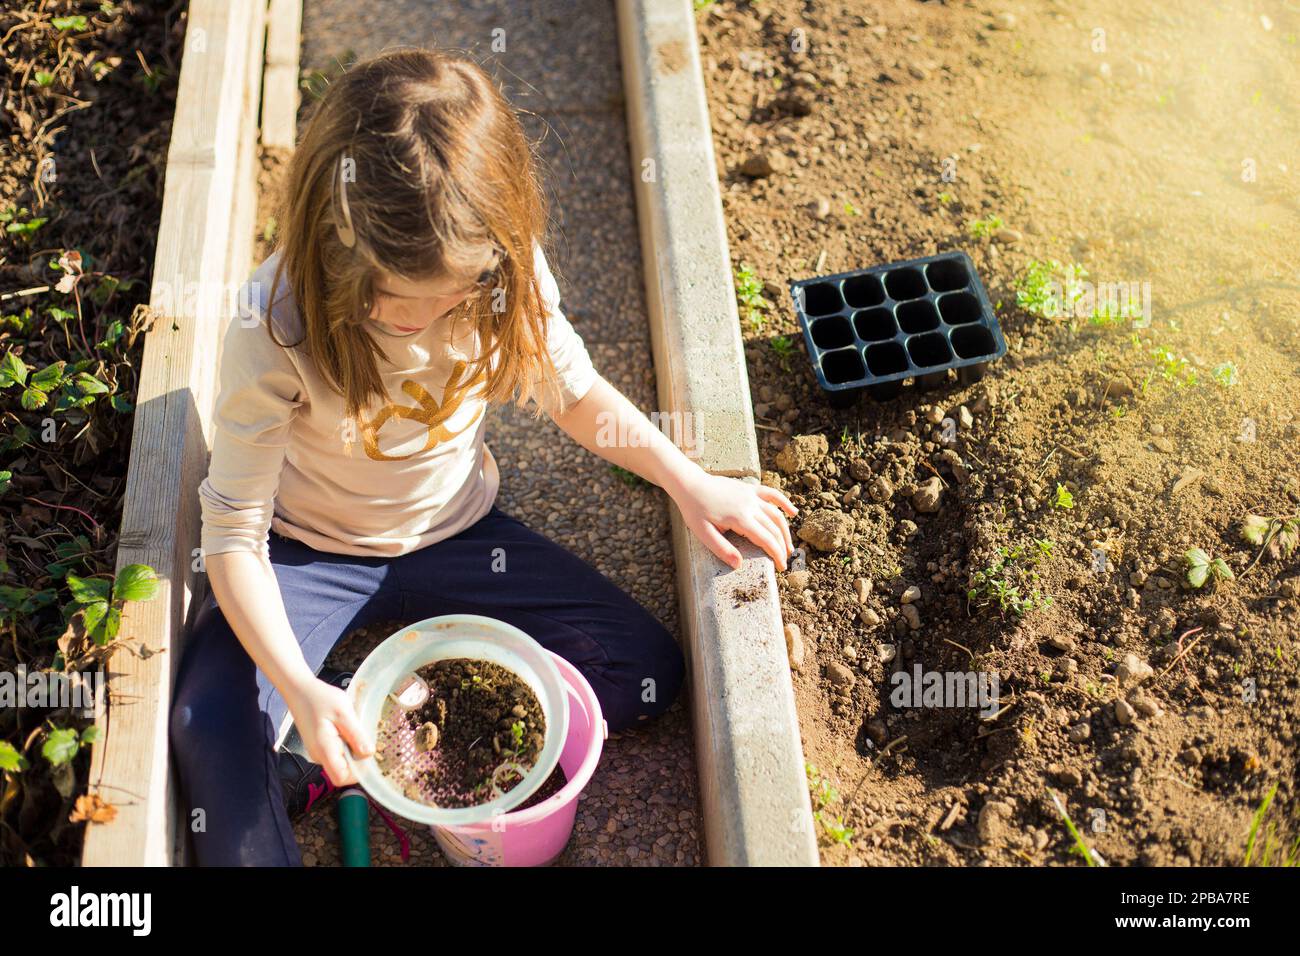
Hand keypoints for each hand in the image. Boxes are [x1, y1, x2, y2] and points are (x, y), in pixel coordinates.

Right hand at [283, 675, 373, 786]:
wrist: (300, 690)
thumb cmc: (320, 698)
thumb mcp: (344, 713)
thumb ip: (356, 735)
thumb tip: (369, 754)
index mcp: (324, 750)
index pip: (341, 778)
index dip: (358, 773)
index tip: (369, 755)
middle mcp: (319, 755)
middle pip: (343, 771)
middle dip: (358, 758)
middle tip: (365, 736)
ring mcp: (319, 751)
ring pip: (341, 760)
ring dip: (353, 749)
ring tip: (355, 727)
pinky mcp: (320, 745)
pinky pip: (337, 752)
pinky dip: (347, 743)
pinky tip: (348, 726)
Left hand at [672, 469, 797, 570]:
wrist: (690, 484)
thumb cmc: (694, 510)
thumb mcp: (703, 534)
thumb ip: (722, 549)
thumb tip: (739, 565)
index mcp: (740, 519)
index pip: (766, 539)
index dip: (776, 554)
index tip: (781, 567)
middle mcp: (750, 506)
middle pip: (774, 528)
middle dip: (782, 547)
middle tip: (784, 562)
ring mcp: (751, 496)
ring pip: (776, 514)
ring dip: (786, 531)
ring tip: (788, 546)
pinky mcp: (750, 489)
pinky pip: (772, 494)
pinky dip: (784, 502)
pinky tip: (793, 512)